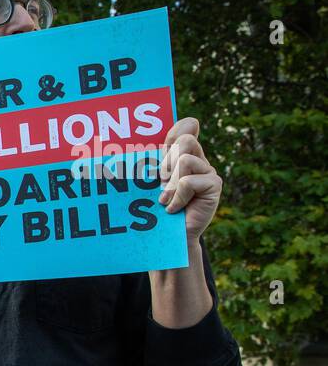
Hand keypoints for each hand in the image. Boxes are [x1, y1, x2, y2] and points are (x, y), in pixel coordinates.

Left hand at [158, 117, 222, 243]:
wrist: (168, 236)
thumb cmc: (155, 208)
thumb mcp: (151, 182)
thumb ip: (154, 161)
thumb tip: (160, 140)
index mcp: (182, 154)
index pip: (186, 128)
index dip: (178, 129)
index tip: (166, 144)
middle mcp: (198, 159)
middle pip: (185, 140)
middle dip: (168, 162)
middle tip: (162, 183)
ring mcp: (208, 171)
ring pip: (185, 160)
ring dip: (170, 183)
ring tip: (165, 199)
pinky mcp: (214, 185)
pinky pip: (188, 182)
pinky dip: (177, 197)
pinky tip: (174, 209)